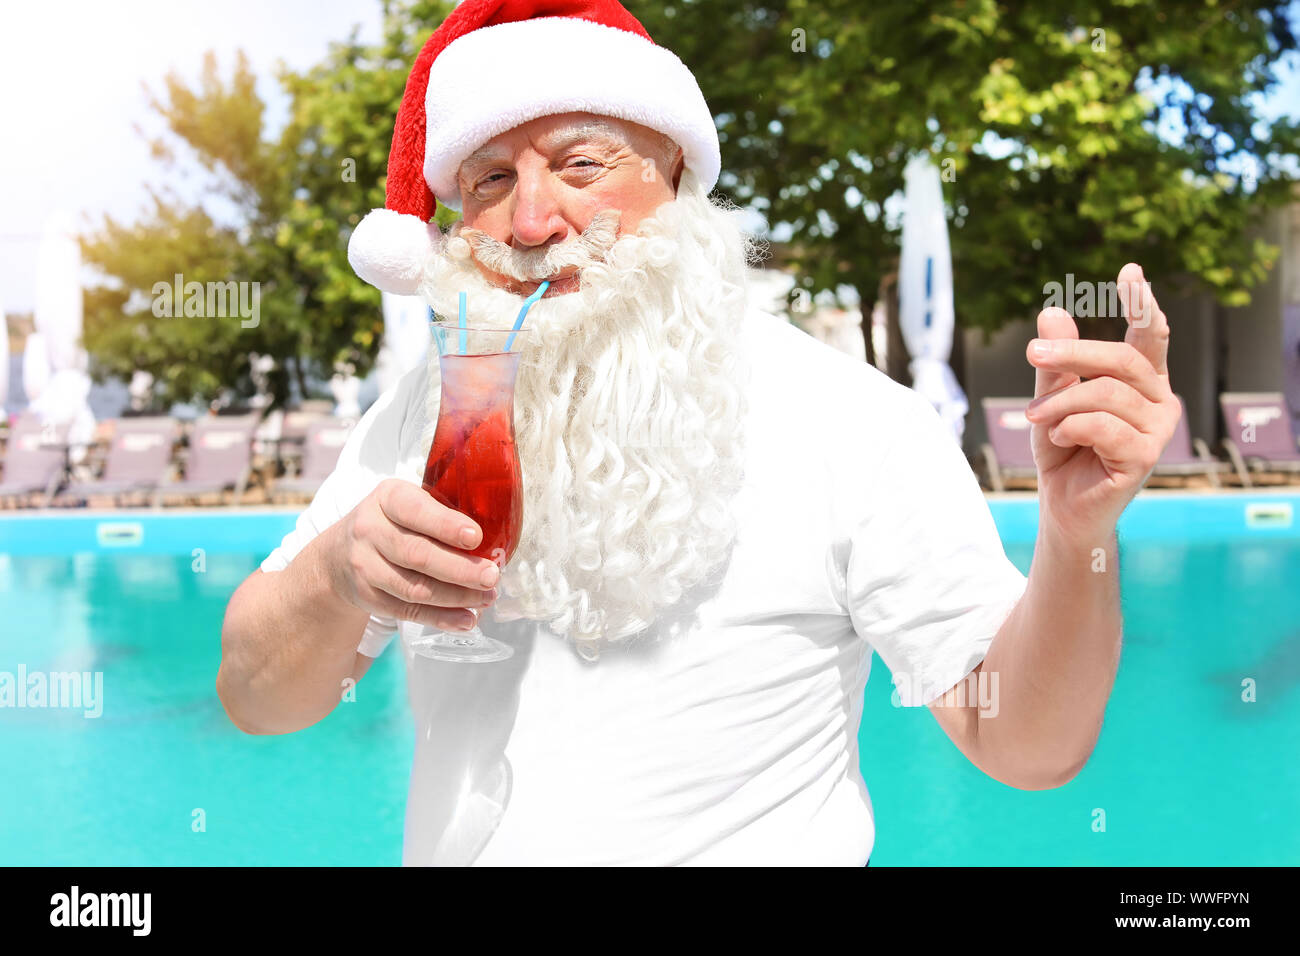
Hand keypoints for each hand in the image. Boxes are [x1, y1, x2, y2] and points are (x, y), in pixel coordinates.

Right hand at [324, 478, 500, 630]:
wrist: (338, 554)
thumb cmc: (392, 522)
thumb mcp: (408, 501)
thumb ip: (441, 511)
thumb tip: (497, 533)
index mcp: (387, 498)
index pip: (415, 510)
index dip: (446, 525)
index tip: (476, 537)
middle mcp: (370, 530)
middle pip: (418, 555)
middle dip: (460, 569)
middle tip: (492, 576)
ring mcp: (366, 566)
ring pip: (415, 588)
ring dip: (456, 597)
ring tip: (487, 598)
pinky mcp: (369, 597)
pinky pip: (409, 611)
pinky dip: (441, 618)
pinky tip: (467, 619)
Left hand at [1023, 263, 1180, 541]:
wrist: (1061, 505)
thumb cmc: (1062, 449)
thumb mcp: (1050, 399)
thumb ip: (1055, 363)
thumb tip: (1052, 312)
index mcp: (1142, 380)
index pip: (1149, 335)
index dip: (1142, 303)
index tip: (1130, 271)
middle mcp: (1159, 400)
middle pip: (1122, 359)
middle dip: (1073, 353)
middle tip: (1032, 354)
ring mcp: (1158, 430)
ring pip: (1106, 394)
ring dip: (1061, 404)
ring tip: (1037, 419)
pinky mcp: (1145, 457)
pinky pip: (1104, 426)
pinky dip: (1071, 428)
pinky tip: (1060, 440)